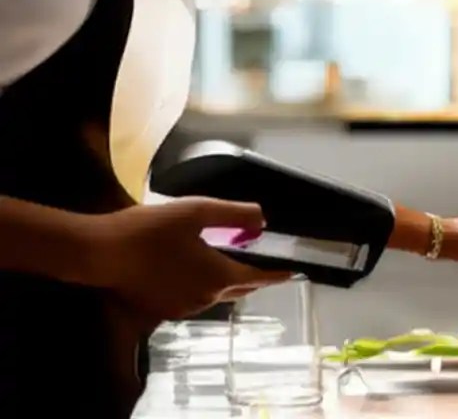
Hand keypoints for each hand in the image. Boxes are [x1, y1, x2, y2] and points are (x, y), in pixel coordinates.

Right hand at [90, 199, 294, 320]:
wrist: (101, 253)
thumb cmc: (150, 230)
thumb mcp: (196, 211)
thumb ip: (234, 214)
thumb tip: (262, 219)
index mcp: (218, 276)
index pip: (258, 277)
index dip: (277, 274)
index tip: (292, 272)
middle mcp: (206, 298)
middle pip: (239, 288)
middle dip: (253, 277)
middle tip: (261, 263)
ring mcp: (183, 308)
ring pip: (215, 295)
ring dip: (224, 281)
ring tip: (224, 260)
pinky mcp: (162, 310)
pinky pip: (193, 299)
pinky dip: (201, 286)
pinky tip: (192, 270)